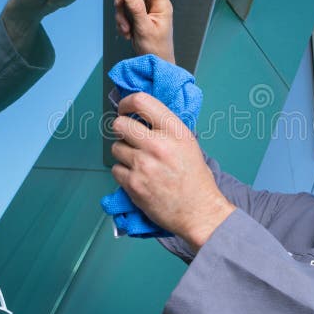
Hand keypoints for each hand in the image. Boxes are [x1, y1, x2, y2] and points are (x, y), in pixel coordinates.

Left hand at [110, 92, 234, 250]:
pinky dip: (123, 173)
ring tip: (139, 162)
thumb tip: (141, 117)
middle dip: (121, 130)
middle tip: (129, 137)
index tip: (125, 109)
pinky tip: (138, 177)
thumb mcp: (188, 143)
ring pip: (115, 147)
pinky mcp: (133, 184)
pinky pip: (115, 169)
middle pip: (119, 124)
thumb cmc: (195, 179)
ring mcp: (143, 164)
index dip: (126, 103)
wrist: (198, 211)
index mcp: (174, 130)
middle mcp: (158, 144)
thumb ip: (165, 128)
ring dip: (123, 153)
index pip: (141, 101)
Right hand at [114, 0, 174, 63]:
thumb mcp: (145, 28)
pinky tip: (127, 32)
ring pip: (125, 0)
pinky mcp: (138, 16)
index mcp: (161, 4)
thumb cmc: (157, 49)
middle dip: (123, 3)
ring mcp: (145, 9)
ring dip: (121, 15)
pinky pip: (124, 11)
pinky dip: (122, 21)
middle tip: (123, 17)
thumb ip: (136, 8)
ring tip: (127, 29)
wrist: (155, 64)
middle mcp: (154, 3)